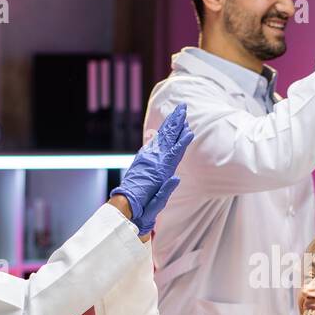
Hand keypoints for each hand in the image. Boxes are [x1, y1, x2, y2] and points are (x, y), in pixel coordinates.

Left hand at [111, 102, 191, 232]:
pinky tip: (165, 129)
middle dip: (176, 122)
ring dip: (170, 124)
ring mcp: (146, 158)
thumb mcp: (157, 202)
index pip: (174, 152)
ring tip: (177, 113)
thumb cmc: (144, 207)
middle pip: (167, 138)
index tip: (189, 130)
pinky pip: (154, 143)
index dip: (182, 141)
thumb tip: (176, 178)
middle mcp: (153, 161)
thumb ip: (167, 189)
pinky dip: (162, 134)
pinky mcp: (142, 159)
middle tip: (183, 108)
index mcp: (159, 171)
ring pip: (161, 137)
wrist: (125, 205)